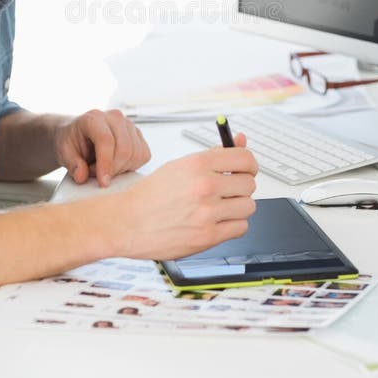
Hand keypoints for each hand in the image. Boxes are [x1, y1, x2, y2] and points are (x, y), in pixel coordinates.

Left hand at [55, 109, 150, 186]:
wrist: (78, 134)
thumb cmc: (72, 141)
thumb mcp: (64, 152)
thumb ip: (72, 164)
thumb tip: (82, 176)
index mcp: (94, 118)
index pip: (106, 140)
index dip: (106, 164)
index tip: (103, 182)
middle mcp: (115, 117)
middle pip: (124, 150)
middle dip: (112, 170)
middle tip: (95, 173)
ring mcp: (129, 125)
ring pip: (135, 154)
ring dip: (120, 169)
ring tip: (104, 167)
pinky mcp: (138, 135)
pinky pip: (143, 156)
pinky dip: (131, 166)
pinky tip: (116, 164)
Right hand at [113, 134, 257, 260]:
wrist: (127, 222)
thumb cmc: (151, 194)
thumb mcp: (181, 165)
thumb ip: (214, 155)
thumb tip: (241, 140)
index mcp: (198, 163)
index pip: (245, 158)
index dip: (249, 165)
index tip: (245, 169)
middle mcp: (204, 186)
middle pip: (250, 184)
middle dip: (241, 187)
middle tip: (227, 190)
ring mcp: (207, 213)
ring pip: (248, 206)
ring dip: (238, 207)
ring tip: (220, 207)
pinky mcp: (208, 236)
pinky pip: (241, 227)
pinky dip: (233, 225)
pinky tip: (217, 221)